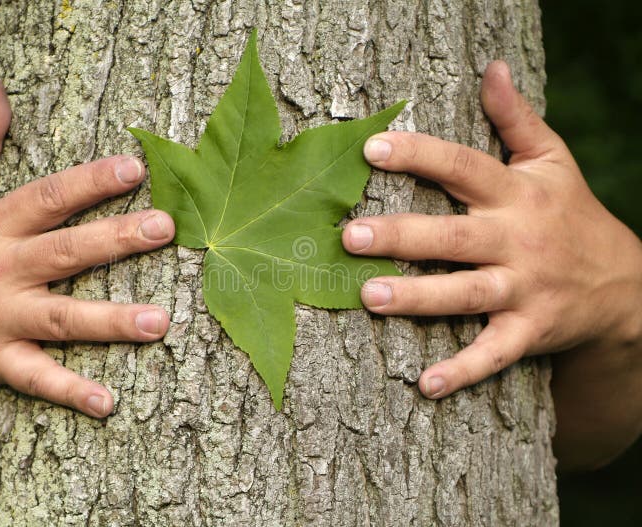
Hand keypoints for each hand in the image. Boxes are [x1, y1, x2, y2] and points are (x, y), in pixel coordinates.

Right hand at [0, 75, 173, 417]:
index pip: (48, 197)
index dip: (90, 181)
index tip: (135, 167)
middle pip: (64, 252)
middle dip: (115, 240)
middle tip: (166, 229)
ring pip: (60, 319)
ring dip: (110, 322)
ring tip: (161, 322)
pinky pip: (35, 378)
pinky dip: (70, 392)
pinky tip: (109, 404)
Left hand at [342, 61, 641, 399]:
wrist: (625, 286)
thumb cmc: (570, 214)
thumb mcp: (552, 161)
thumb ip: (517, 118)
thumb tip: (492, 69)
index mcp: (515, 194)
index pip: (463, 167)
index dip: (419, 155)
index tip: (371, 148)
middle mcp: (517, 240)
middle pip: (455, 237)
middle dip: (403, 235)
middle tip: (350, 236)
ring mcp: (524, 289)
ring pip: (466, 295)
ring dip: (419, 299)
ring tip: (369, 297)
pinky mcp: (530, 331)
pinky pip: (494, 354)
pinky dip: (463, 371)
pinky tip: (424, 385)